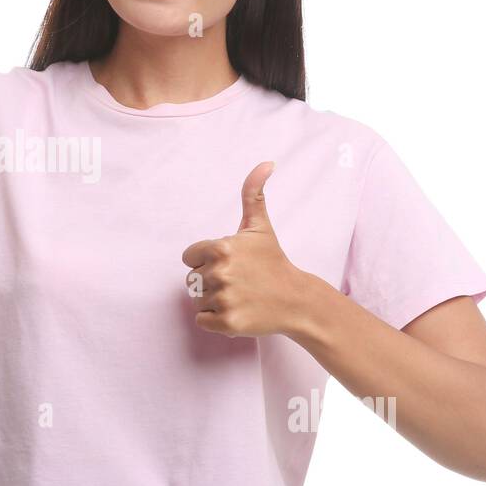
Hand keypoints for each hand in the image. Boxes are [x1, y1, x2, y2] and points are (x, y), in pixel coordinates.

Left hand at [181, 161, 309, 338]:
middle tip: (238, 281)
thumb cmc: (273, 261)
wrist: (296, 300)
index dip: (206, 260)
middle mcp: (220, 273)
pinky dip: (215, 320)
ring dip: (213, 300)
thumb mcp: (260, 226)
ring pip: (196, 300)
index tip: (230, 263)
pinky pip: (201, 320)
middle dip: (211, 281)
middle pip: (192, 280)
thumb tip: (267, 162)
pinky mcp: (226, 323)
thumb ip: (253, 193)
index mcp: (221, 248)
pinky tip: (237, 310)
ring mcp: (223, 299)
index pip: (189, 257)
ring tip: (239, 295)